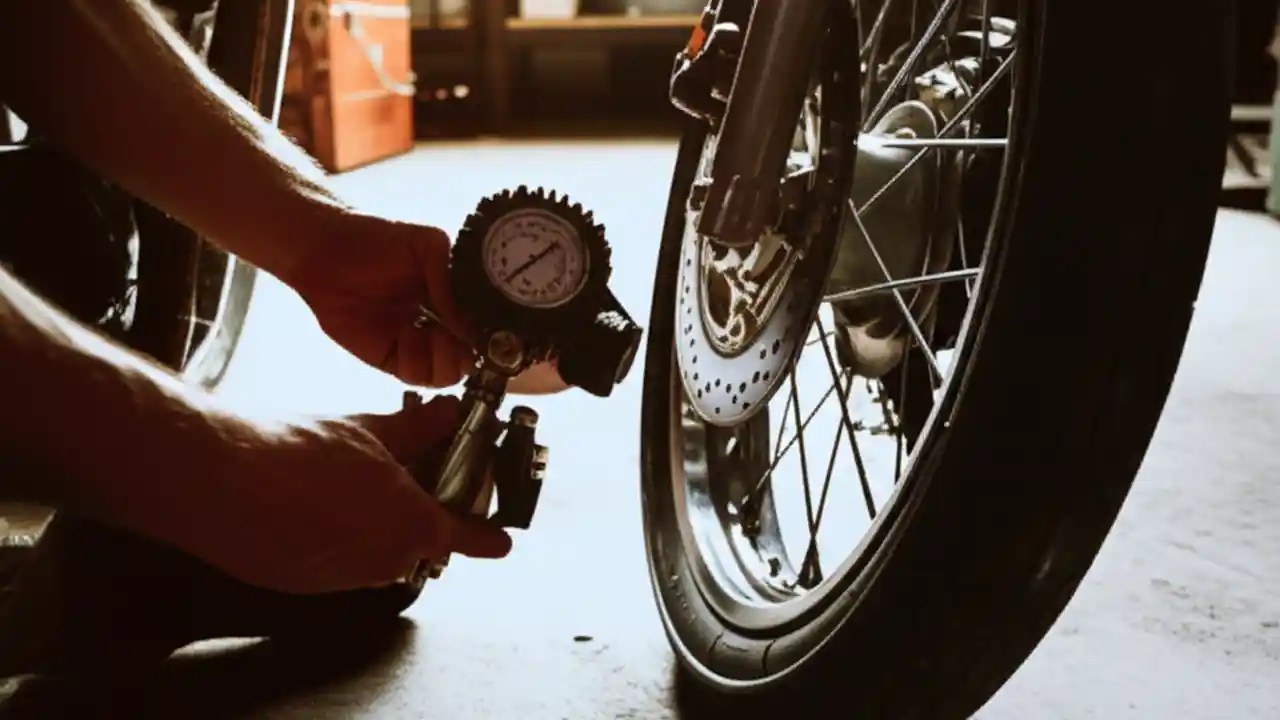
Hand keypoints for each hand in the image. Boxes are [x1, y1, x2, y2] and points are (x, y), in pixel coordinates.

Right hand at [158, 395, 510, 594]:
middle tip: (402, 475)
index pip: (467, 537)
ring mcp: (345, 579)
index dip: (486, 536)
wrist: (221, 482)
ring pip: (379, 552)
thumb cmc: (294, 456)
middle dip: (417, 510)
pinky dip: (339, 536)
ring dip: (376, 524)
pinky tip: (316, 503)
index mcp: (413, 525)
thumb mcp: (369, 432)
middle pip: (420, 541)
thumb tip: (445, 414)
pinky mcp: (307, 584)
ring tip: (351, 481)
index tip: (499, 540)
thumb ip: (418, 429)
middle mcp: (386, 562)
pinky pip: (340, 562)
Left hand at [290, 212, 568, 393]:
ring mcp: (416, 343)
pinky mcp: (389, 358)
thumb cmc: (378, 241)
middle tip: (454, 334)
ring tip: (429, 332)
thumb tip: (473, 324)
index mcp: (455, 299)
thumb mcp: (427, 248)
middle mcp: (440, 325)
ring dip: (443, 357)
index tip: (494, 335)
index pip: (486, 327)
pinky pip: (415, 375)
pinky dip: (416, 360)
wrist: (326, 252)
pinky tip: (405, 334)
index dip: (493, 336)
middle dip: (469, 352)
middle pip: (471, 358)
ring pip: (447, 373)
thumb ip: (453, 284)